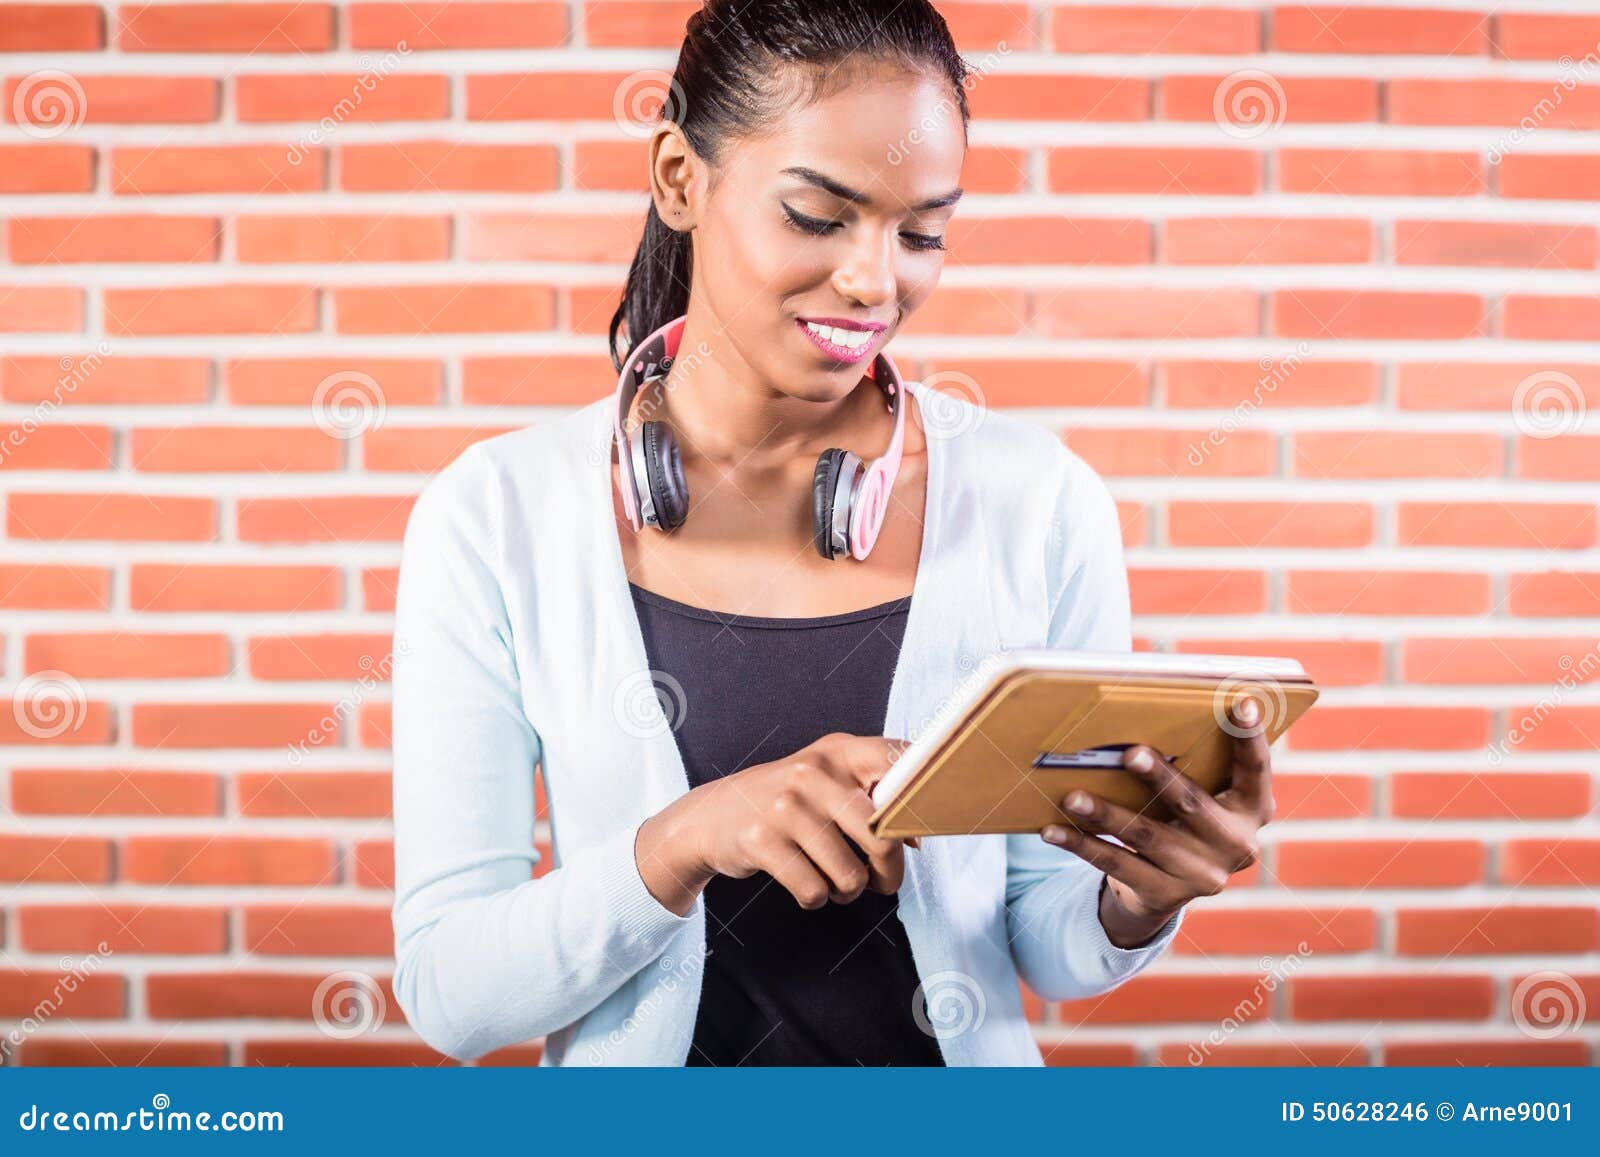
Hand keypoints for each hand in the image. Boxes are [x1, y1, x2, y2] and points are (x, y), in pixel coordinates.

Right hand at [635, 732, 912, 916]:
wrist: (712, 816)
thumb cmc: (787, 802)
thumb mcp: (825, 779)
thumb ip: (872, 796)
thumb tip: (917, 836)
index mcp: (837, 751)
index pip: (897, 761)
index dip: (921, 795)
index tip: (925, 823)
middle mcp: (812, 772)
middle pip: (881, 836)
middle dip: (889, 872)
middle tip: (882, 881)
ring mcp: (785, 806)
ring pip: (850, 874)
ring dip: (849, 891)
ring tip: (837, 882)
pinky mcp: (761, 842)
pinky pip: (814, 891)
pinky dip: (816, 898)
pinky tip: (808, 884)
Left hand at [1039, 697, 1273, 945]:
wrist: (1170, 885)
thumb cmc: (1182, 815)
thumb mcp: (1203, 792)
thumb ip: (1194, 764)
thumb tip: (1137, 719)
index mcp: (1252, 808)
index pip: (1255, 768)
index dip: (1250, 737)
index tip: (1242, 702)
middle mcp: (1235, 844)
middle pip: (1193, 804)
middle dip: (1160, 778)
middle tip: (1131, 754)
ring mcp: (1201, 875)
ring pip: (1146, 837)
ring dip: (1106, 814)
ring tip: (1072, 796)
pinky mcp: (1165, 894)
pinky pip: (1114, 864)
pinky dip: (1080, 844)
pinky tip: (1052, 829)